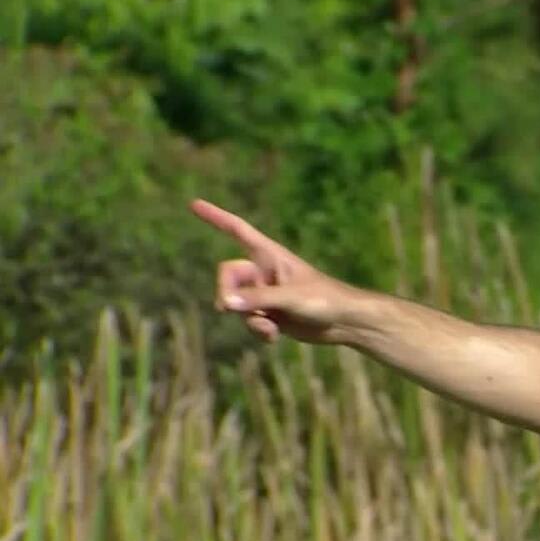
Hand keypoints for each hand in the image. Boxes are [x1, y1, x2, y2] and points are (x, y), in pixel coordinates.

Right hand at [197, 199, 367, 345]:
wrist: (345, 322)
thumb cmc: (325, 299)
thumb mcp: (291, 297)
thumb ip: (258, 299)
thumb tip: (225, 303)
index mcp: (270, 255)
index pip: (237, 230)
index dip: (216, 217)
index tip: (194, 204)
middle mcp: (264, 272)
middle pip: (228, 276)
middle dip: (227, 293)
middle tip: (228, 308)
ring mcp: (265, 293)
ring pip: (236, 304)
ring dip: (249, 319)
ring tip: (271, 328)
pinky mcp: (269, 314)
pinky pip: (248, 321)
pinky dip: (257, 330)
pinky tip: (275, 337)